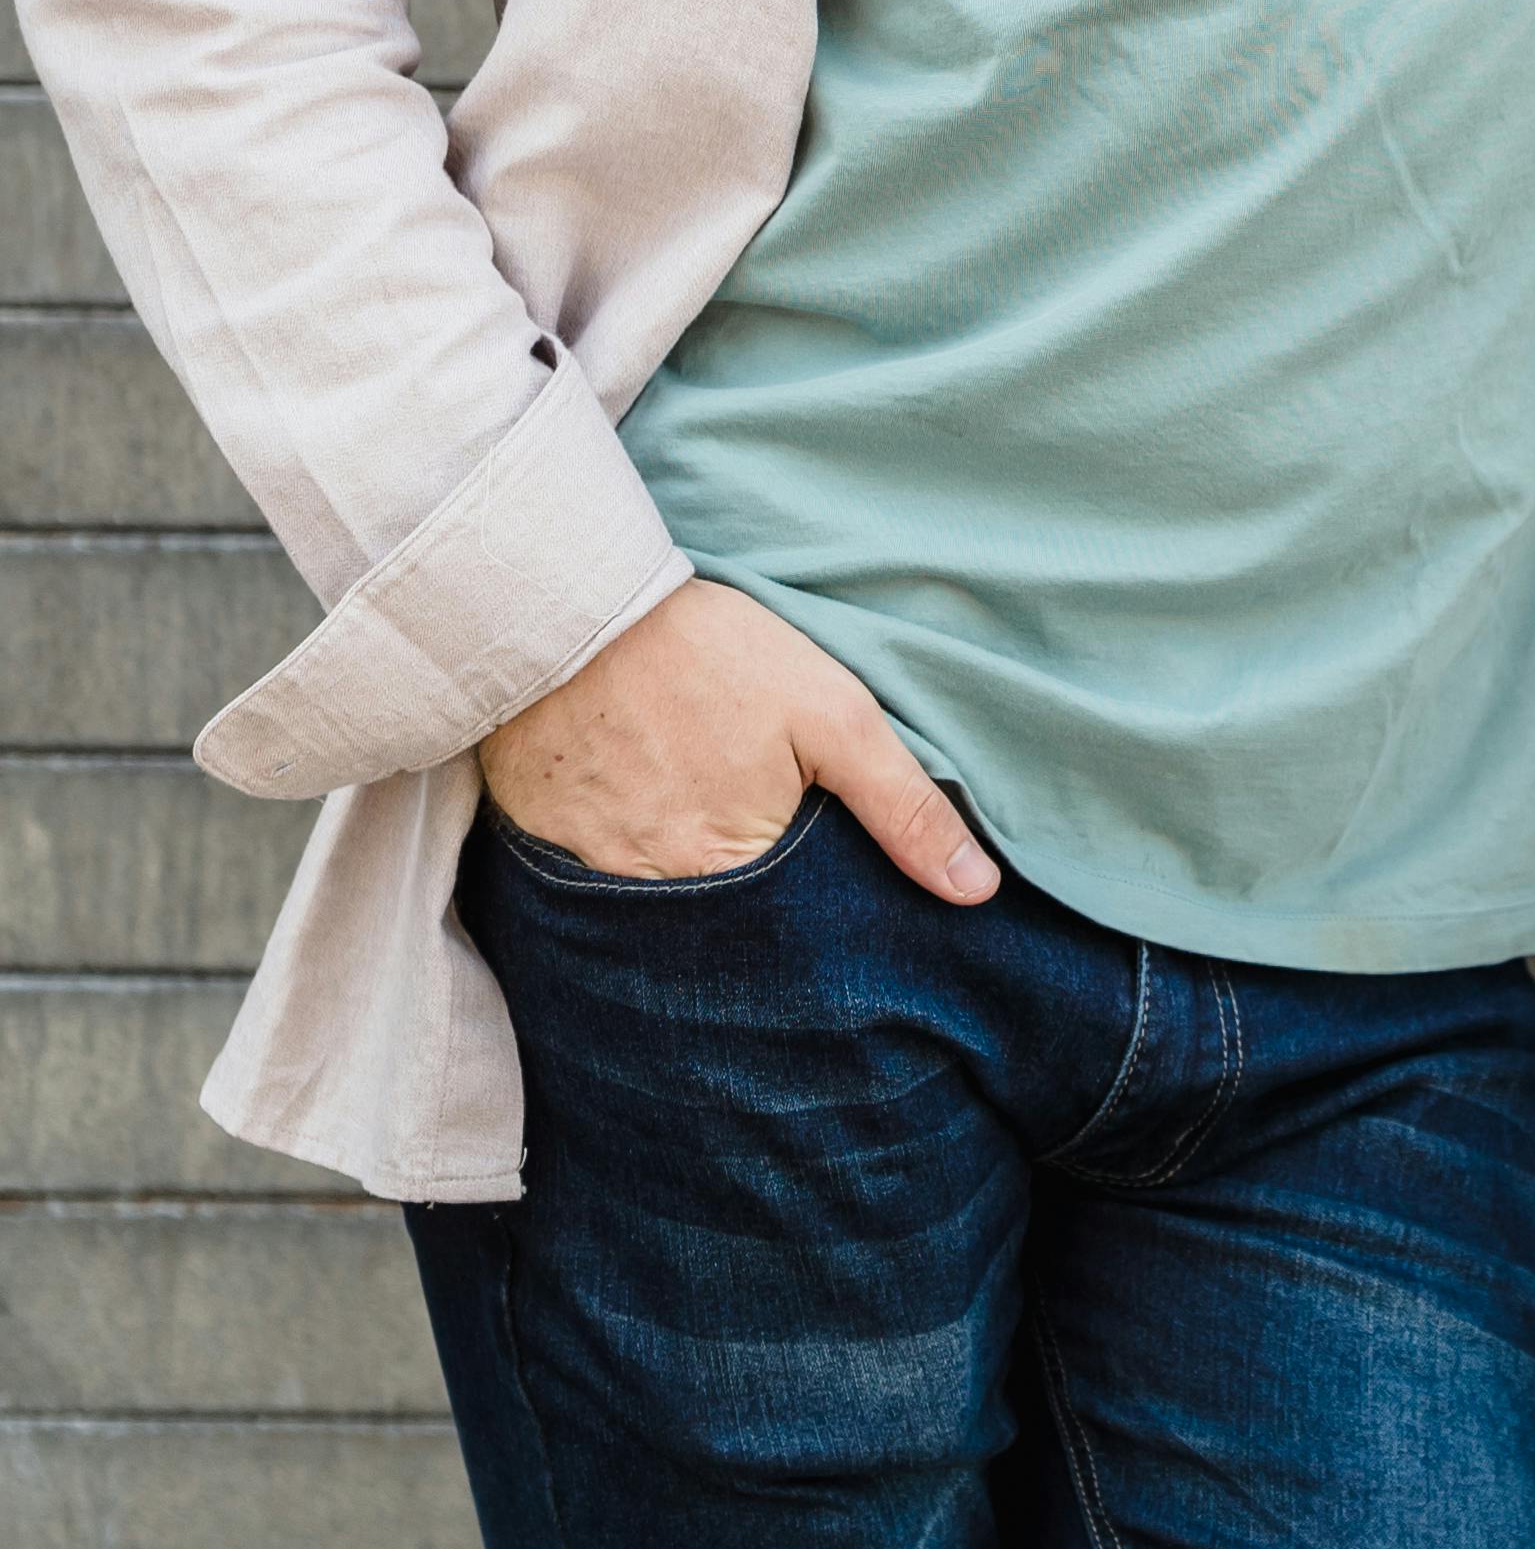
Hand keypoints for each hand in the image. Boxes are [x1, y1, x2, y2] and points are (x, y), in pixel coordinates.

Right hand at [475, 571, 1000, 902]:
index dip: (813, 920)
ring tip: (695, 819)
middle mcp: (652, 901)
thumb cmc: (711, 655)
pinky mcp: (544, 847)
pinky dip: (622, 861)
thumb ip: (904, 807)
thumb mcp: (833, 715)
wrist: (573, 607)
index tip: (821, 885)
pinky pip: (592, 884)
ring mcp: (589, 878)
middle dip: (747, 915)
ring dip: (682, 886)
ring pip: (656, 912)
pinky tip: (639, 810)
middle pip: (718, 938)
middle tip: (751, 836)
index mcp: (731, 877)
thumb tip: (976, 891)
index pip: (790, 941)